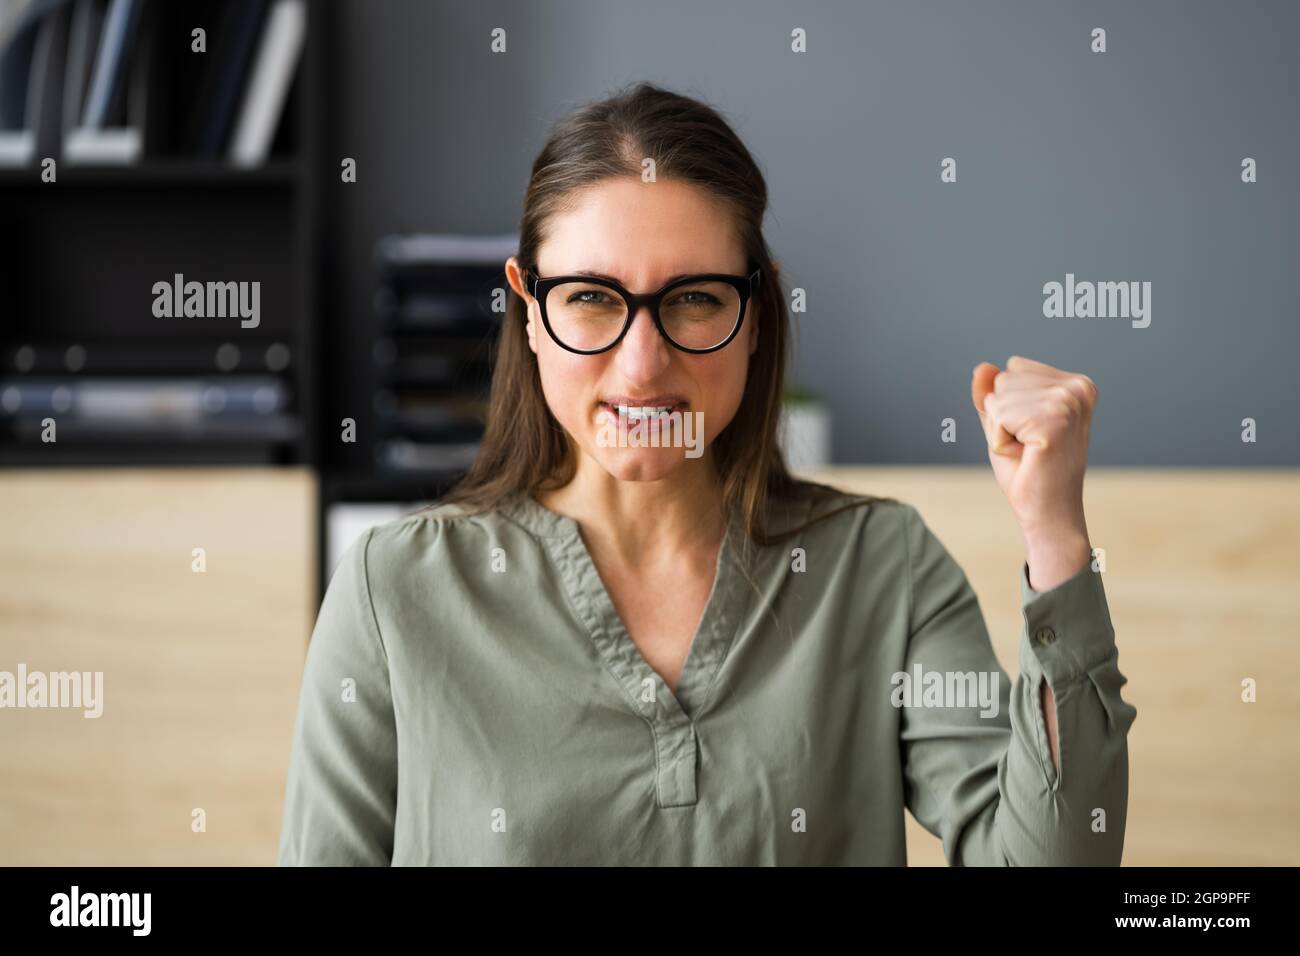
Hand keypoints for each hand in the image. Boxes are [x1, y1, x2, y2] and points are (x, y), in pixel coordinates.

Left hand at [971, 356, 1096, 541]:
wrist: (1048, 513)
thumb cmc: (1028, 471)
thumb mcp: (1004, 423)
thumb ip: (992, 394)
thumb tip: (982, 367)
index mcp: (1075, 383)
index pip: (1013, 368)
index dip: (1009, 406)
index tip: (1032, 433)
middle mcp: (1077, 387)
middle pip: (1003, 380)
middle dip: (1003, 418)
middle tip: (1029, 446)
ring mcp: (1068, 402)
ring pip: (998, 398)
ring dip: (1001, 431)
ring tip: (1028, 451)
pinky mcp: (1054, 419)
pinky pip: (997, 416)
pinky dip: (999, 442)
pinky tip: (1026, 457)